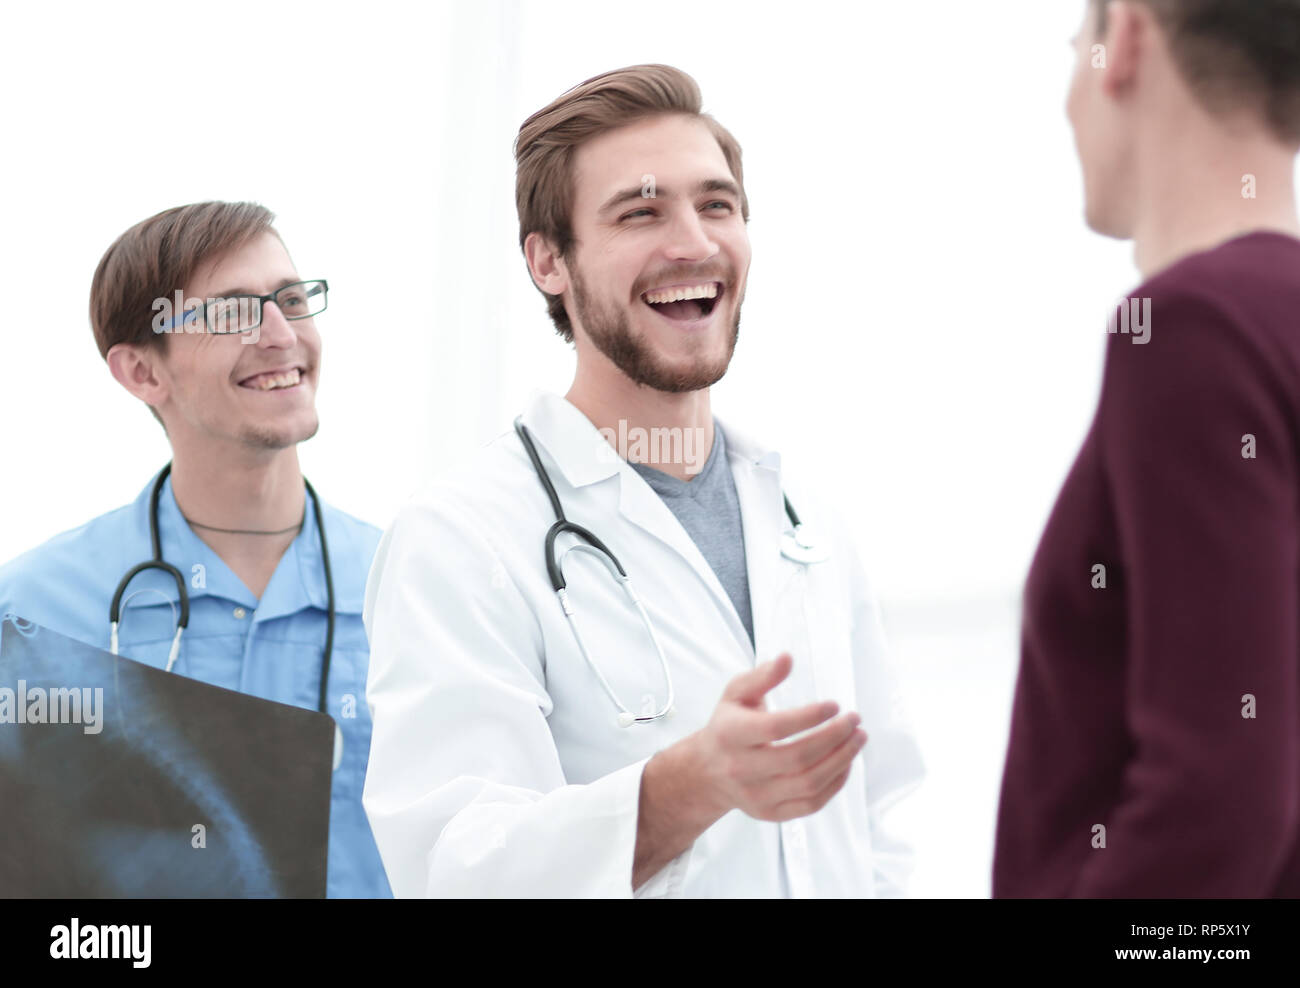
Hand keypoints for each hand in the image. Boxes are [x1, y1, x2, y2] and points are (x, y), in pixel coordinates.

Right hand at [689, 653, 865, 821]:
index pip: (775, 728)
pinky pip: (811, 804)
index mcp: (731, 734)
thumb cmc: (729, 725)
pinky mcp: (770, 814)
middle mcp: (741, 769)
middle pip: (797, 758)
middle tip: (854, 720)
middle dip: (834, 737)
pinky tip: (846, 762)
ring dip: (841, 760)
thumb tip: (788, 658)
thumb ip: (762, 676)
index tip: (835, 705)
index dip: (809, 717)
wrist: (708, 772)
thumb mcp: (736, 694)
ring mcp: (756, 796)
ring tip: (858, 738)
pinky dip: (835, 784)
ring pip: (808, 783)